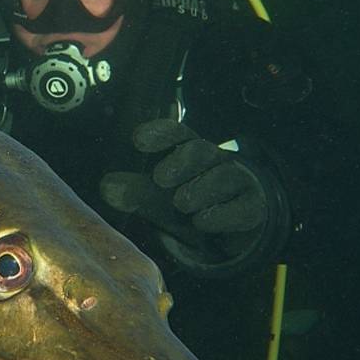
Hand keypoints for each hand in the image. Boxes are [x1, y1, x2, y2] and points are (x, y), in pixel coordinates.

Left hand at [101, 119, 266, 235]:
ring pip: (223, 177)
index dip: (159, 133)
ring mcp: (238, 183)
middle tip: (160, 178)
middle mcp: (215, 161)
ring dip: (200, 189)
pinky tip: (202, 222)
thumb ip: (136, 192)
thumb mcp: (160, 198)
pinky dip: (221, 215)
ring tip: (181, 203)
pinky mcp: (253, 209)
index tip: (138, 140)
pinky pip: (242, 208)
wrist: (234, 226)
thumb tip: (106, 186)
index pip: (177, 133)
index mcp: (189, 151)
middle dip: (181, 161)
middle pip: (201, 150)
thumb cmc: (191, 201)